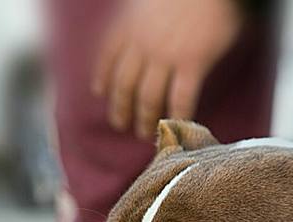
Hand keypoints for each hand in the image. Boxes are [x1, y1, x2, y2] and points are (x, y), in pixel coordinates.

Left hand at [91, 0, 243, 138]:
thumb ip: (142, 15)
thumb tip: (143, 26)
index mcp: (131, 25)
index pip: (109, 56)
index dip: (103, 77)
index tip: (100, 92)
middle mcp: (143, 44)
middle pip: (125, 85)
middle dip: (121, 109)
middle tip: (122, 126)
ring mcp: (167, 56)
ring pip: (148, 98)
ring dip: (146, 120)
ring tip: (146, 133)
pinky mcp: (192, 63)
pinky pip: (180, 98)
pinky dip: (178, 116)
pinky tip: (177, 125)